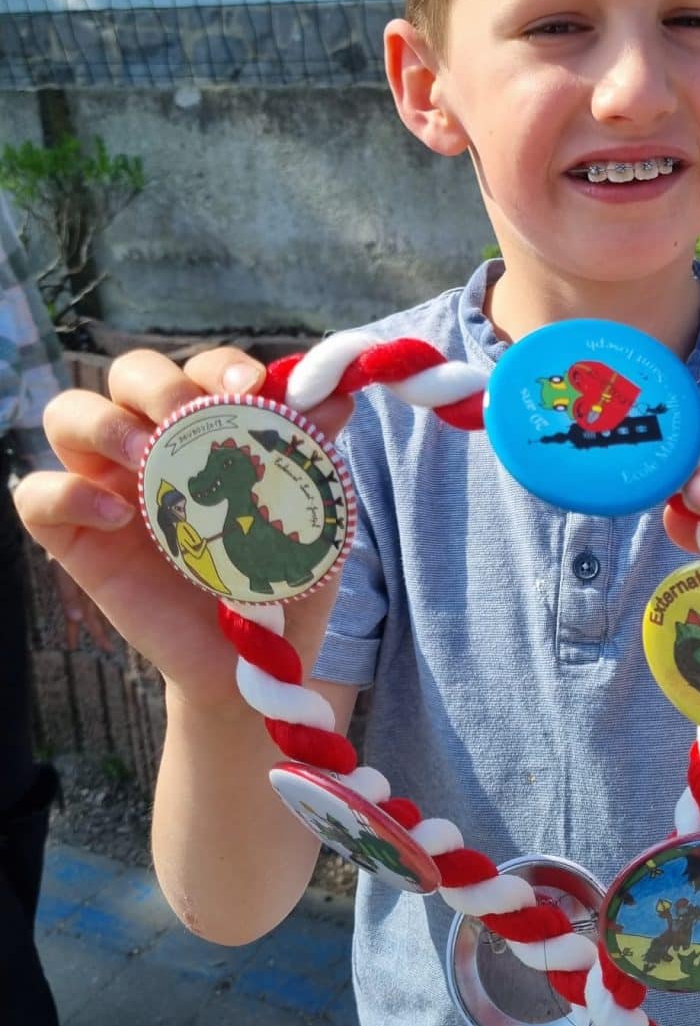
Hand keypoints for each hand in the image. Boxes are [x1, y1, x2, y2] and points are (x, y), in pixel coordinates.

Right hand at [14, 347, 354, 710]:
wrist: (251, 661)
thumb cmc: (278, 578)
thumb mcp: (307, 517)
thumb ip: (311, 457)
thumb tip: (336, 397)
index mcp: (208, 429)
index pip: (200, 369)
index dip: (220, 365)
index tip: (251, 387)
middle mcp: (151, 445)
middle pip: (128, 374)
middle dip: (157, 382)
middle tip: (187, 412)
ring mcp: (106, 486)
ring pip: (67, 415)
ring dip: (102, 421)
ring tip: (142, 454)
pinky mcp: (74, 538)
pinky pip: (37, 497)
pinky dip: (66, 493)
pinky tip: (116, 517)